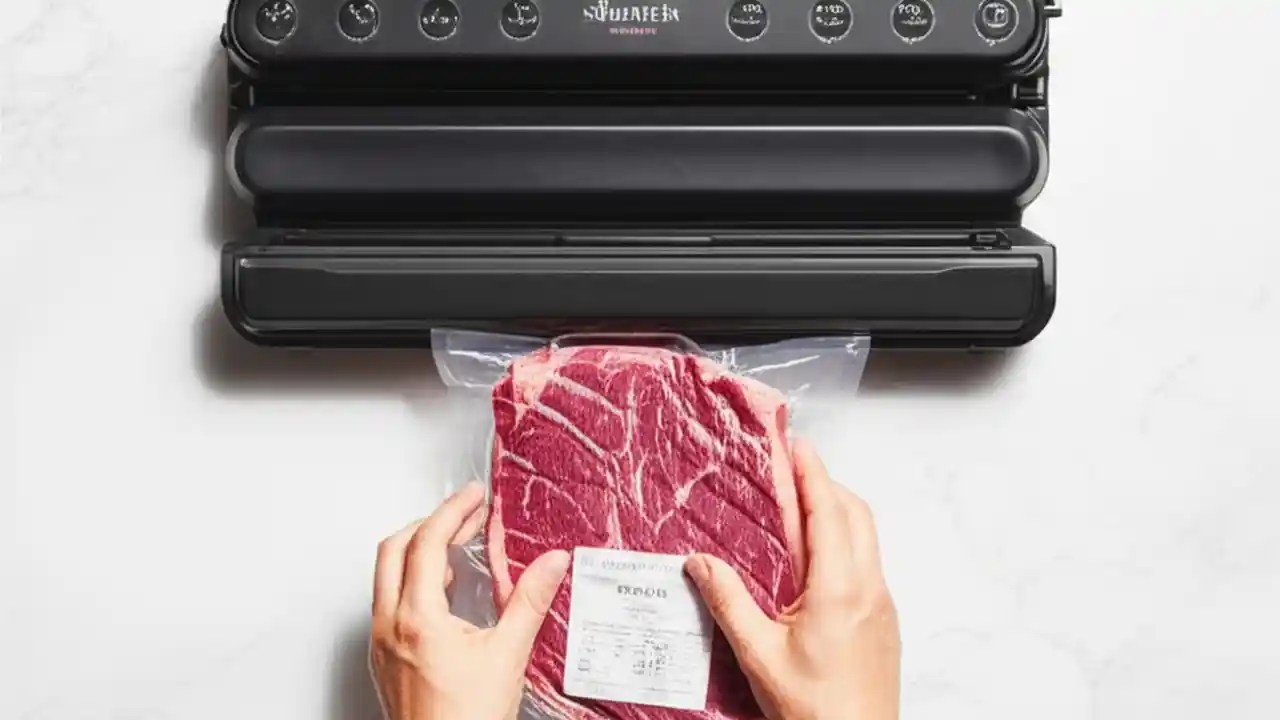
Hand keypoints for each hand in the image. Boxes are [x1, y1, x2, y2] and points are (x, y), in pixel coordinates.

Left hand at [370, 483, 570, 719]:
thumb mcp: (509, 656)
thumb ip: (530, 601)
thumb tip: (552, 563)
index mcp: (417, 619)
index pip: (427, 542)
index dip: (452, 510)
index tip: (473, 496)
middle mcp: (390, 627)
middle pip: (396, 549)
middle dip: (431, 523)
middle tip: (465, 513)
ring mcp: (382, 644)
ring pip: (387, 575)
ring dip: (419, 550)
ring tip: (458, 546)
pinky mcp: (385, 659)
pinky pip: (389, 602)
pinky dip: (413, 580)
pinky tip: (444, 592)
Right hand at [684, 440, 900, 719]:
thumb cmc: (813, 709)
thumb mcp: (758, 655)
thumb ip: (728, 602)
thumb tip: (699, 562)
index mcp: (839, 588)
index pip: (828, 511)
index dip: (813, 472)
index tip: (798, 445)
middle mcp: (869, 588)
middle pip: (856, 514)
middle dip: (827, 484)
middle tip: (793, 469)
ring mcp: (882, 605)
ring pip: (866, 538)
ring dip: (838, 512)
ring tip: (799, 507)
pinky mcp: (884, 622)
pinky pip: (868, 563)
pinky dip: (845, 541)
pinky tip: (815, 559)